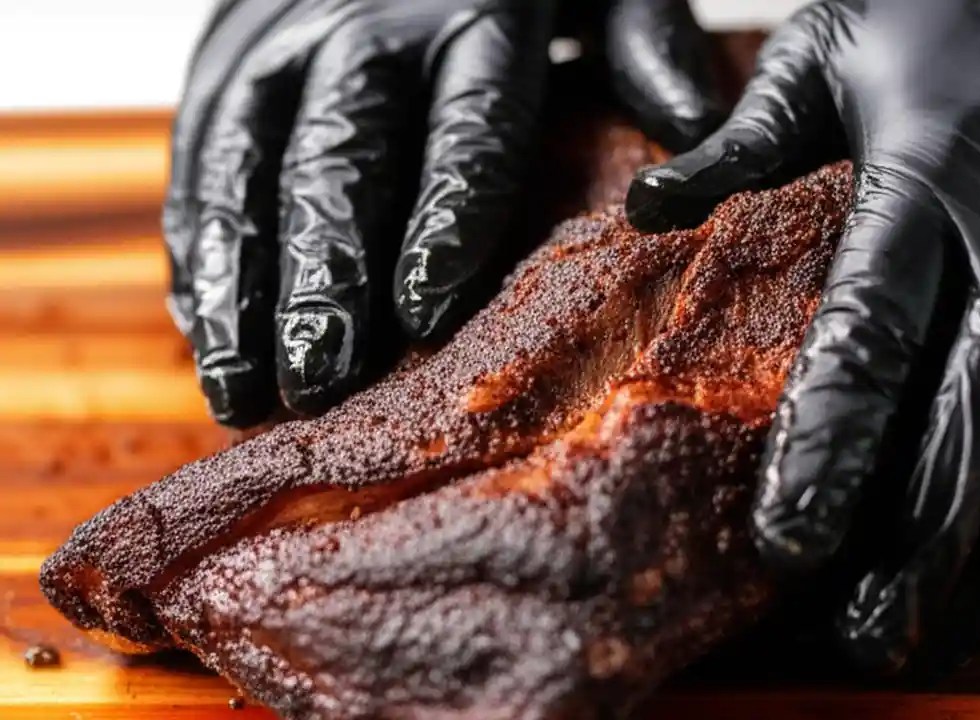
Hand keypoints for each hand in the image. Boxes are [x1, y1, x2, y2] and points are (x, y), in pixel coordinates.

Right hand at [166, 0, 723, 426]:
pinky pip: (195, 141)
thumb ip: (647, 50)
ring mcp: (281, 22)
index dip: (443, 219)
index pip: (466, 126)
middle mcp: (366, 14)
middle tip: (317, 378)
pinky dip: (195, 235)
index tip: (424, 315)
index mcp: (480, 8)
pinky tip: (201, 321)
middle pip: (339, 151)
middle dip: (322, 271)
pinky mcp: (223, 38)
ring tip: (244, 384)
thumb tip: (699, 140)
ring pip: (244, 155)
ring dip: (238, 276)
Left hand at [627, 1, 979, 671]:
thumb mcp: (837, 47)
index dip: (832, 447)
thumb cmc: (957, 12)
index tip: (785, 547)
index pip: (876, 334)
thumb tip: (642, 207)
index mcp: (935, 180)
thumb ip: (743, 140)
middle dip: (923, 545)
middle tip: (864, 638)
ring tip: (936, 636)